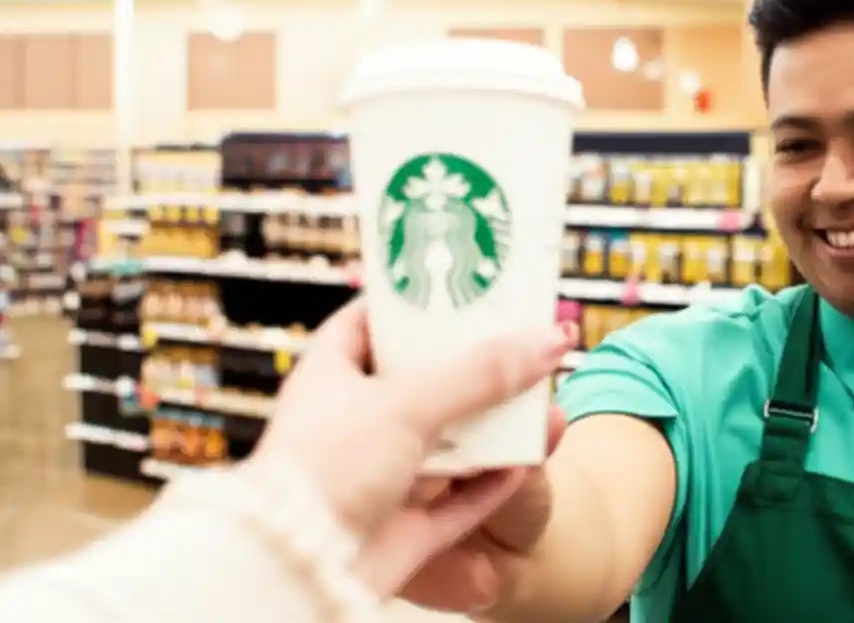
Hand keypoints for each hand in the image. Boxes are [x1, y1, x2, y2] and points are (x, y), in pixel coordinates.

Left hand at [243, 297, 573, 597]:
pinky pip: (461, 499)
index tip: (456, 288)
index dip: (410, 304)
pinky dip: (492, 483)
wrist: (300, 571)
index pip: (368, 323)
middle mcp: (354, 425)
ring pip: (448, 442)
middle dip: (469, 365)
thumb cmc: (323, 471)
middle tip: (514, 338)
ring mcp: (380, 477)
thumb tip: (548, 340)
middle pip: (421, 382)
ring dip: (490, 425)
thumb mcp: (406, 402)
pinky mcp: (405, 527)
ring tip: (532, 396)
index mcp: (330, 378)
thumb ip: (481, 371)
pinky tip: (525, 462)